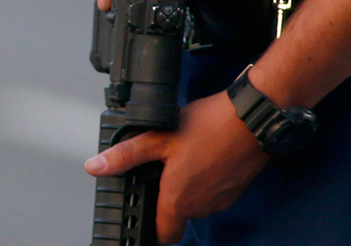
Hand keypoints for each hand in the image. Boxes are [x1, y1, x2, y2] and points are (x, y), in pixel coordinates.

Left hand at [84, 92, 269, 243]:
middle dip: (169, 195)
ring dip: (190, 186)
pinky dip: (208, 178)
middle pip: (179, 215)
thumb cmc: (211, 126)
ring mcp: (221, 199)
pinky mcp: (236, 188)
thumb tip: (96, 166)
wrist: (254, 117)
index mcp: (178, 199)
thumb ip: (127, 155)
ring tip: (186, 155)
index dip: (152, 227)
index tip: (147, 209)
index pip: (164, 235)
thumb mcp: (160, 136)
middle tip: (164, 168)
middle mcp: (201, 206)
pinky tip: (206, 153)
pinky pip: (215, 192)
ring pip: (198, 203)